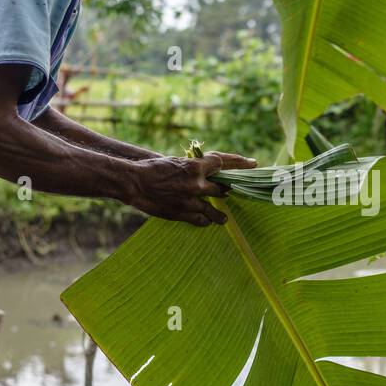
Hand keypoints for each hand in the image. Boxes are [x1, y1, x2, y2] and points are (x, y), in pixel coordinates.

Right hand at [127, 151, 257, 225]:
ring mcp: (190, 200)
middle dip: (230, 188)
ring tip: (225, 218)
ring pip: (214, 208)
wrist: (134, 182)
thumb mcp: (174, 162)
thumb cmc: (151, 168)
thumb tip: (203, 171)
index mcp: (195, 166)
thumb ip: (192, 169)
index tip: (252, 163)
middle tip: (237, 191)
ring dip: (219, 212)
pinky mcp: (182, 213)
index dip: (239, 162)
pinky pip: (200, 219)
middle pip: (222, 187)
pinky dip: (204, 220)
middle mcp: (196, 184)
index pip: (223, 162)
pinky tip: (207, 222)